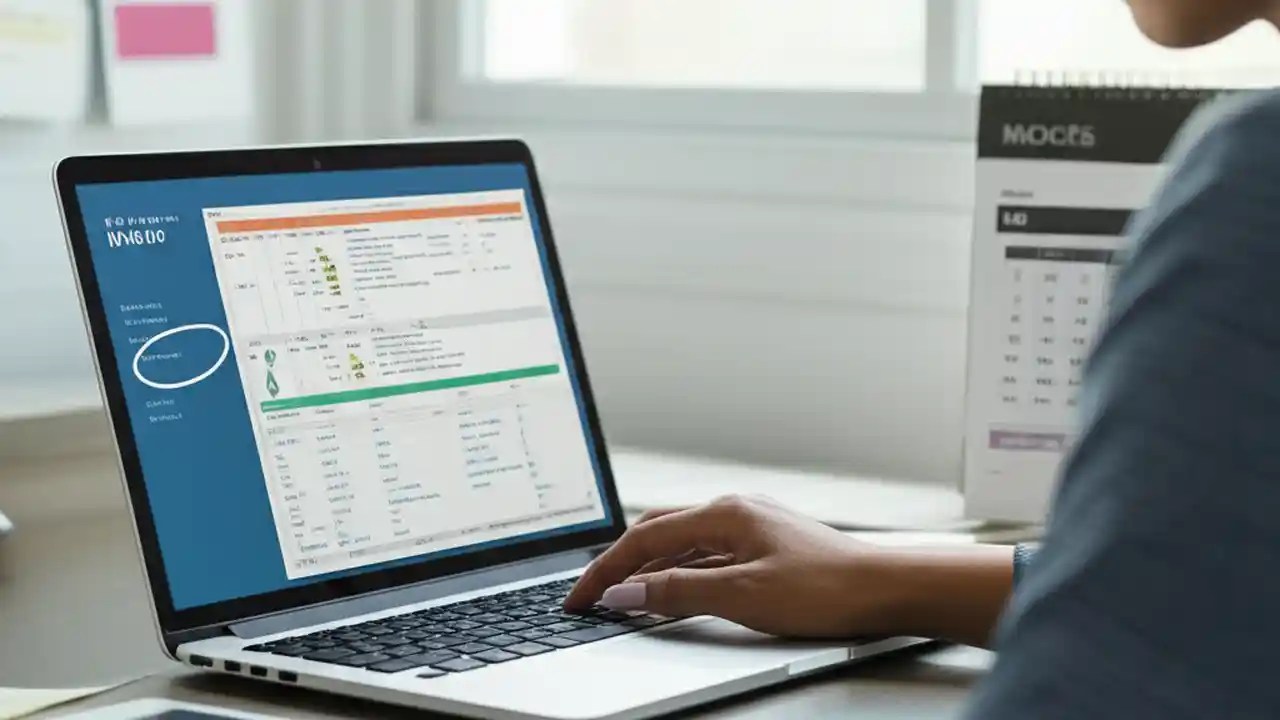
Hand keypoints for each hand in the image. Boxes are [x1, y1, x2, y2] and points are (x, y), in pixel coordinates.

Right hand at [564, 495, 901, 638]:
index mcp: (723, 513)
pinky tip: (675, 591)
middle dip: (619, 562)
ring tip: (623, 596)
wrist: (885, 589)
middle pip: (657, 532)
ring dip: (649, 567)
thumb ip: (677, 592)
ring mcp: (751, 526)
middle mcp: (734, 511)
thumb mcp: (741, 595)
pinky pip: (706, 553)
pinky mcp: (765, 545)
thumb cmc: (825, 588)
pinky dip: (679, 571)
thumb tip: (626, 593)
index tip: (580, 597)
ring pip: (682, 543)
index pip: (643, 538)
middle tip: (592, 593)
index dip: (605, 570)